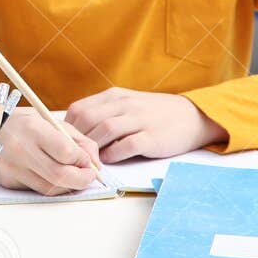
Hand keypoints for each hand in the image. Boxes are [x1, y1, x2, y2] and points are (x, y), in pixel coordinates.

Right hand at [0, 108, 102, 195]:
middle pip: (60, 176)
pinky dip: (51, 187)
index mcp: (34, 130)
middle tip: (88, 176)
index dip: (83, 161)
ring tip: (73, 176)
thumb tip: (95, 162)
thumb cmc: (22, 123)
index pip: (67, 153)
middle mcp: (21, 150)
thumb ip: (76, 139)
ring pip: (50, 189)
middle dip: (81, 180)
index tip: (88, 161)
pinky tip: (54, 177)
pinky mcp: (9, 181)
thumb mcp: (49, 120)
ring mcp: (13, 168)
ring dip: (68, 186)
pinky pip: (37, 190)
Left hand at [64, 88, 227, 162]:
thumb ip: (104, 113)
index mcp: (114, 96)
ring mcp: (139, 119)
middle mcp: (124, 104)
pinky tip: (109, 160)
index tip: (65, 142)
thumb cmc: (154, 114)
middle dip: (77, 139)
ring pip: (105, 130)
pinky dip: (113, 154)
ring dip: (93, 147)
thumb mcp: (127, 104)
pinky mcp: (152, 137)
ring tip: (88, 160)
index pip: (80, 109)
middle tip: (73, 155)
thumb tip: (75, 131)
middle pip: (88, 119)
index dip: (68, 127)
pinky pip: (126, 145)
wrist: (192, 116)